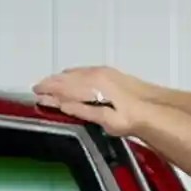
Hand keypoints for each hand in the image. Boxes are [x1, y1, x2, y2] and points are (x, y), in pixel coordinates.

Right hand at [32, 66, 150, 136]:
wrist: (153, 108)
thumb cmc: (131, 118)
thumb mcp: (105, 120)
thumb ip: (82, 110)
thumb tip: (63, 104)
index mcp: (93, 85)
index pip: (64, 87)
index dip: (49, 91)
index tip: (37, 94)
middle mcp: (96, 74)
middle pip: (67, 77)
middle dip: (51, 83)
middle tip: (38, 89)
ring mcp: (103, 72)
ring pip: (75, 72)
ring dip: (61, 78)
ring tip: (50, 85)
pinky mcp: (110, 73)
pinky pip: (83, 71)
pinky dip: (72, 75)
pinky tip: (71, 79)